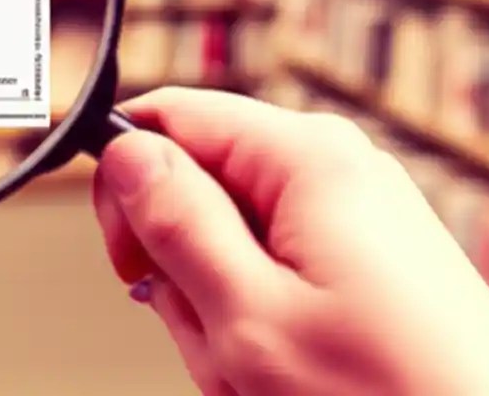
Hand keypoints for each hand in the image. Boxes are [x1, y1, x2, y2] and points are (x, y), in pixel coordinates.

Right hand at [94, 87, 488, 395]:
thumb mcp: (249, 313)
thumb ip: (175, 220)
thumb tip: (124, 151)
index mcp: (305, 158)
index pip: (169, 117)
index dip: (126, 181)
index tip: (125, 253)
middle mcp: (334, 169)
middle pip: (195, 187)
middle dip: (182, 268)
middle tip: (211, 331)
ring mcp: (353, 214)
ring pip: (227, 242)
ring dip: (220, 312)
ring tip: (261, 369)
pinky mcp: (364, 257)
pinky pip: (270, 273)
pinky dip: (260, 325)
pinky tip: (286, 372)